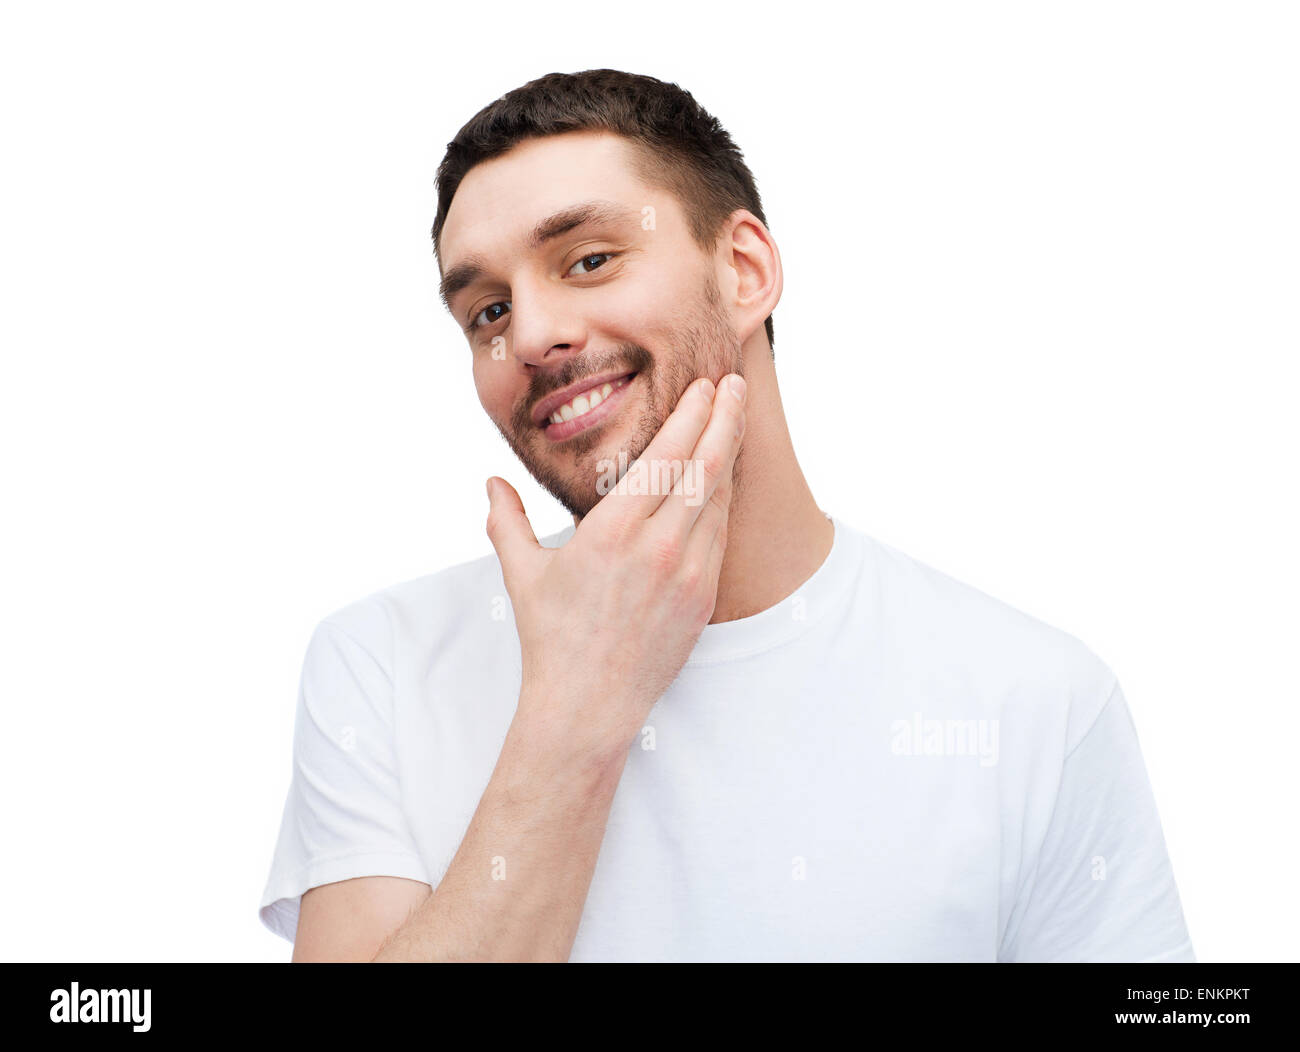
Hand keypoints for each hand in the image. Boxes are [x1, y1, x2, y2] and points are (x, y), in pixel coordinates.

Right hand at [485, 373, 746, 762]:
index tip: (703, 385)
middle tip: (735, 383)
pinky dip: (724, 499)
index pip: (667, 456)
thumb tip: (491, 484)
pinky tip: (723, 477)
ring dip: (729, 453)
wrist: (588, 706)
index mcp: (614, 531)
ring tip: (734, 419)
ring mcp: (688, 573)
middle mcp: (659, 547)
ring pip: (719, 498)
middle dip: (725, 418)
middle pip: (706, 466)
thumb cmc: (552, 639)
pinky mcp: (704, 597)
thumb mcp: (523, 574)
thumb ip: (506, 522)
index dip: (691, 414)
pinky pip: (721, 535)